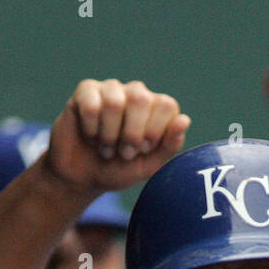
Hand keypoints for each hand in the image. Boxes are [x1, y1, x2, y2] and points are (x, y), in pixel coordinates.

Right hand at [43, 79, 190, 194]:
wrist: (84, 178)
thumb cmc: (119, 170)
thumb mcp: (149, 165)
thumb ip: (169, 145)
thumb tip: (184, 120)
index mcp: (156, 108)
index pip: (166, 105)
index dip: (154, 132)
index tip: (143, 150)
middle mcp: (136, 93)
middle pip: (141, 99)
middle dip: (132, 134)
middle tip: (125, 153)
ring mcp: (110, 90)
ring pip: (114, 102)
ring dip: (109, 135)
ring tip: (106, 148)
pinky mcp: (85, 92)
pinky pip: (91, 105)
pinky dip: (91, 129)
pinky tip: (90, 136)